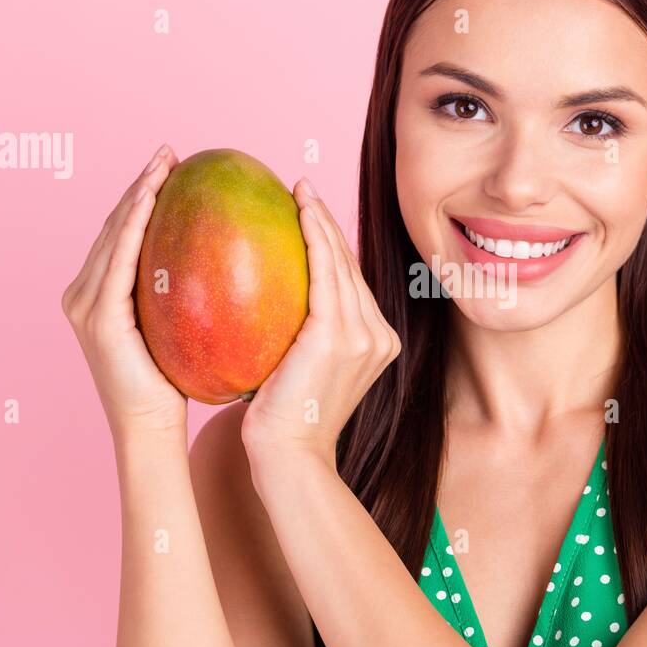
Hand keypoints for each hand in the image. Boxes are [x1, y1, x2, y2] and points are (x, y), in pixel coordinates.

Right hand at [61, 143, 187, 438]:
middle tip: (170, 152)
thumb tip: (236, 262)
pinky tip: (156, 196)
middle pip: (113, 225)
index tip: (176, 167)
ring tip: (164, 163)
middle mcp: (84, 293)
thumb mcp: (184, 331)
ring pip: (113, 232)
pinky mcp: (97, 315)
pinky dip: (135, 222)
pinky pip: (119, 257)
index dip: (145, 197)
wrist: (151, 429)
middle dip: (141, 184)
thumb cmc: (176, 388)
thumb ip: (190, 296)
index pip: (124, 235)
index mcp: (100, 296)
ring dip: (138, 192)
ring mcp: (85, 303)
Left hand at [239, 177, 400, 471]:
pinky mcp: (339, 334)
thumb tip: (268, 308)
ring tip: (298, 191)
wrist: (290, 459)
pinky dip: (314, 237)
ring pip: (341, 262)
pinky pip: (327, 273)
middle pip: (350, 264)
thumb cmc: (282, 425)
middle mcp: (378, 335)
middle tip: (299, 187)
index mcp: (376, 343)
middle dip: (326, 221)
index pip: (350, 281)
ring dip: (319, 219)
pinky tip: (295, 213)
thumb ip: (299, 339)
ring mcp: (364, 335)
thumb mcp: (300, 374)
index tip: (305, 211)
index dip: (331, 242)